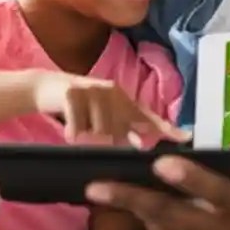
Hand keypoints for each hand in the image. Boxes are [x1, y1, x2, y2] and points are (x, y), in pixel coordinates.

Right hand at [30, 71, 188, 146]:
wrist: (45, 86)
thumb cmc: (78, 104)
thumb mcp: (101, 114)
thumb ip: (121, 127)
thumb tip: (141, 143)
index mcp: (122, 97)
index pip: (147, 115)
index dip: (166, 127)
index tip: (185, 137)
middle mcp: (111, 91)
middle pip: (117, 130)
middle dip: (107, 138)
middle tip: (91, 131)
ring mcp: (92, 90)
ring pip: (98, 131)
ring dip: (87, 135)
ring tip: (78, 125)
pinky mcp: (72, 93)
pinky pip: (78, 128)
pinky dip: (73, 133)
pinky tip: (69, 131)